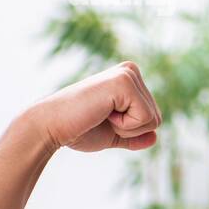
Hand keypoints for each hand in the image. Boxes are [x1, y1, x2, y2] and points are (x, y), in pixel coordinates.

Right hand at [26, 61, 162, 153]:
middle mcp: (130, 71)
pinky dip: (125, 125)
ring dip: (127, 128)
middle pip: (157, 118)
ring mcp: (128, 74)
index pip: (154, 118)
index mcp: (129, 79)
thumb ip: (133, 137)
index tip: (104, 120)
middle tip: (101, 118)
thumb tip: (155, 138)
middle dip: (131, 130)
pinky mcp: (124, 82)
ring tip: (101, 114)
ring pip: (154, 119)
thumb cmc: (78, 130)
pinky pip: (146, 118)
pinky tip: (102, 113)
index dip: (131, 130)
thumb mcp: (112, 135)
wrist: (51, 127)